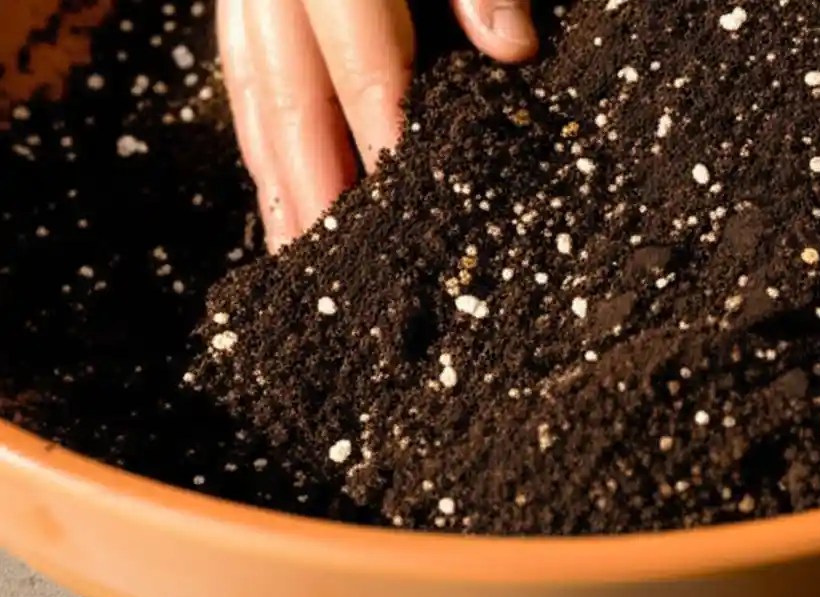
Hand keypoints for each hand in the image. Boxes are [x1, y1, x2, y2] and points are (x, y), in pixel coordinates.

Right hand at [217, 0, 537, 252]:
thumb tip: (511, 47)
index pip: (359, 48)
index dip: (380, 123)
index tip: (400, 193)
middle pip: (286, 84)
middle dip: (308, 178)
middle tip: (325, 258)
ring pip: (250, 85)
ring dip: (273, 171)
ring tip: (294, 247)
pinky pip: (242, 71)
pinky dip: (260, 134)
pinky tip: (278, 183)